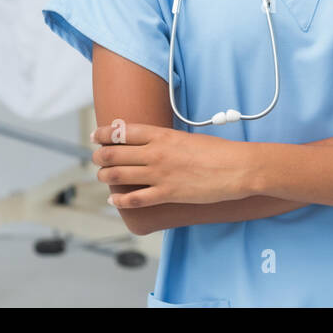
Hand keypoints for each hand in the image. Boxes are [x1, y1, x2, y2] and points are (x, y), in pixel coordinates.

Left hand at [90, 121, 253, 207]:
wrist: (236, 168)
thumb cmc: (217, 151)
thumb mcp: (187, 137)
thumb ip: (165, 140)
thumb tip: (149, 144)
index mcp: (162, 135)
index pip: (122, 131)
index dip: (103, 134)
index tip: (96, 136)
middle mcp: (156, 153)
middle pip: (114, 153)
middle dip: (99, 156)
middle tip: (97, 158)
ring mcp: (159, 174)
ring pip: (118, 175)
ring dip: (105, 176)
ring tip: (103, 176)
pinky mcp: (167, 194)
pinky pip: (135, 199)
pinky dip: (119, 200)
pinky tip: (114, 200)